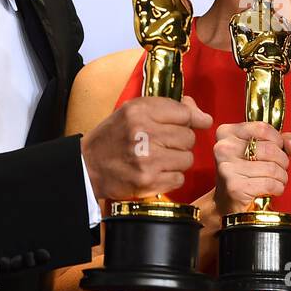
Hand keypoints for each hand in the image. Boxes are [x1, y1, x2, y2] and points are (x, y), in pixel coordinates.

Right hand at [82, 95, 211, 201]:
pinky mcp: (148, 181)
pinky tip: (156, 172)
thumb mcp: (134, 112)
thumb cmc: (114, 136)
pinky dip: (171, 177)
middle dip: (181, 142)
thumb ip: (168, 108)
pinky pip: (179, 178)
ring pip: (187, 158)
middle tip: (164, 144)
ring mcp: (147, 159)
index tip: (193, 123)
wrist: (88, 166)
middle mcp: (144, 133)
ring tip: (159, 158)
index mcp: (140, 111)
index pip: (185, 113)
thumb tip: (203, 116)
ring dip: (178, 160)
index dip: (192, 119)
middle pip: (188, 137)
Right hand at [212, 121, 290, 216]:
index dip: (277, 140)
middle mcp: (224, 148)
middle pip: (270, 149)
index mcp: (226, 133)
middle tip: (278, 168)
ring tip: (275, 180)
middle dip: (282, 161)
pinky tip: (271, 190)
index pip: (263, 128)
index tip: (277, 148)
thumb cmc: (245, 173)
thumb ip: (281, 141)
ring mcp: (227, 168)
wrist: (228, 201)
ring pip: (273, 168)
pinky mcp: (235, 188)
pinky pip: (270, 183)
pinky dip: (277, 188)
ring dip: (281, 176)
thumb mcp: (260, 149)